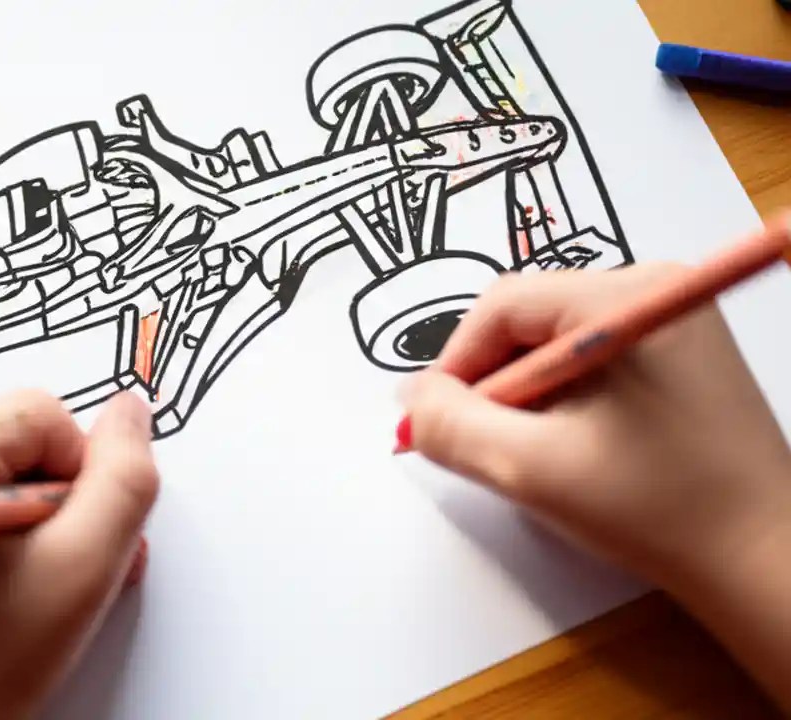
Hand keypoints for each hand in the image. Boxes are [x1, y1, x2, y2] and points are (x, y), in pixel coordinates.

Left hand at [0, 390, 158, 719]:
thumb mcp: (83, 567)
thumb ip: (124, 478)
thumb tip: (130, 409)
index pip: (45, 414)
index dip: (80, 477)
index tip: (64, 542)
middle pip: (24, 435)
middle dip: (61, 498)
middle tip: (57, 569)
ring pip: (9, 460)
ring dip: (41, 515)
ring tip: (34, 580)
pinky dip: (9, 522)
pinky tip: (9, 575)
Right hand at [399, 264, 790, 595]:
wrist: (763, 562)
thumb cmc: (660, 511)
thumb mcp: (532, 470)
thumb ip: (454, 427)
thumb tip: (412, 400)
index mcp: (627, 298)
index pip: (504, 307)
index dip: (454, 365)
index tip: (432, 424)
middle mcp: (654, 291)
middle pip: (528, 322)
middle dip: (491, 385)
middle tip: (478, 448)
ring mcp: (672, 323)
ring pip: (554, 346)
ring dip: (524, 399)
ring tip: (528, 457)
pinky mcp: (680, 358)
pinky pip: (589, 364)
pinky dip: (560, 403)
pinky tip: (567, 451)